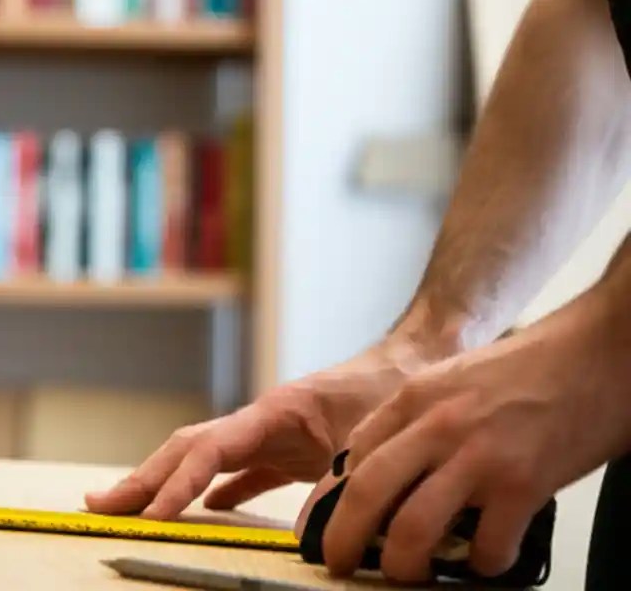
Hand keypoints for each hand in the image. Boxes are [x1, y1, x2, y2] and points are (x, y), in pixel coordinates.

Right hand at [84, 336, 446, 519]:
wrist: (424, 357)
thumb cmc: (397, 389)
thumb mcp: (368, 442)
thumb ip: (335, 488)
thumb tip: (311, 539)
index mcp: (273, 412)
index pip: (207, 451)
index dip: (175, 485)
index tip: (150, 516)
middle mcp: (262, 420)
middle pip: (185, 450)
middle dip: (140, 480)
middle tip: (96, 506)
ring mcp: (272, 434)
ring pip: (203, 460)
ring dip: (165, 484)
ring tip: (126, 508)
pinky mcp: (291, 447)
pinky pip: (239, 473)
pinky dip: (213, 492)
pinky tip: (199, 514)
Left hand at [314, 288, 630, 583]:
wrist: (599, 353)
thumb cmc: (531, 369)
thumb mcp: (454, 380)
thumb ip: (418, 419)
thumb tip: (388, 470)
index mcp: (414, 398)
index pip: (353, 454)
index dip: (329, 498)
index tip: (322, 525)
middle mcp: (437, 426)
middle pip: (366, 493)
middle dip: (343, 539)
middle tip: (338, 564)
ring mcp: (478, 457)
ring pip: (413, 528)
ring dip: (403, 565)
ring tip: (405, 576)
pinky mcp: (522, 485)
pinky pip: (486, 545)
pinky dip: (480, 565)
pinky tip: (483, 562)